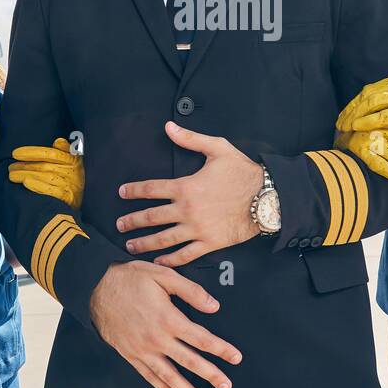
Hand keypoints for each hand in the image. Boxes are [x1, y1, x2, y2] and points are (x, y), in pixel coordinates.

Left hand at [7, 137, 82, 209]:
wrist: (77, 204)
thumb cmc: (70, 179)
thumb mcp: (72, 162)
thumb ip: (64, 150)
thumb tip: (58, 141)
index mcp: (73, 160)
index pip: (51, 153)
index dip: (32, 152)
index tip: (16, 153)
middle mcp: (72, 171)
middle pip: (44, 166)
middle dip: (24, 165)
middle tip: (11, 167)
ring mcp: (70, 185)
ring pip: (44, 177)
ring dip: (26, 175)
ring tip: (12, 175)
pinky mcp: (67, 198)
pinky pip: (49, 190)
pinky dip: (37, 185)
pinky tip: (26, 182)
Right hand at [89, 260, 242, 387]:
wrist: (95, 288)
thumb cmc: (131, 278)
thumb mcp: (163, 275)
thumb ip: (191, 291)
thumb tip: (214, 306)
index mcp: (168, 318)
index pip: (201, 338)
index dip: (221, 349)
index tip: (236, 357)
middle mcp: (157, 339)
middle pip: (189, 361)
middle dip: (211, 374)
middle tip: (227, 386)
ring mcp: (142, 350)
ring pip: (169, 375)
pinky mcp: (130, 355)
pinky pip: (149, 376)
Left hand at [116, 121, 261, 265]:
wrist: (268, 197)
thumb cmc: (243, 172)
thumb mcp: (217, 148)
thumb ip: (190, 138)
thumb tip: (169, 127)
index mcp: (185, 186)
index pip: (150, 189)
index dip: (133, 191)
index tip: (121, 193)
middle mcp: (187, 210)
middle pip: (150, 218)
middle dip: (131, 222)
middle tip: (119, 225)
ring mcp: (197, 229)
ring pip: (163, 239)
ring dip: (144, 243)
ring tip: (131, 246)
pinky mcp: (210, 243)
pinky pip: (185, 255)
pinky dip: (170, 259)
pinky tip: (159, 260)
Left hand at [336, 74, 387, 151]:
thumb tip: (369, 109)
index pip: (370, 90)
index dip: (355, 103)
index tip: (344, 114)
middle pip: (368, 95)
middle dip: (351, 109)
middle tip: (339, 122)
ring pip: (372, 103)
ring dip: (354, 115)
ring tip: (344, 126)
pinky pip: (383, 116)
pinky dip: (367, 122)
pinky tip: (356, 128)